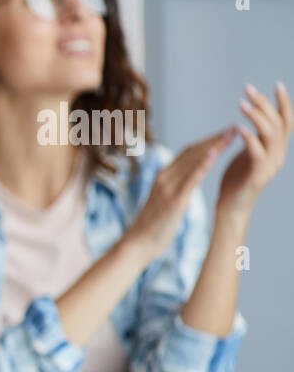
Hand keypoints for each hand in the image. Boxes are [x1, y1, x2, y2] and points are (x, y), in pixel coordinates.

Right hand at [125, 128, 229, 262]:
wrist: (138, 243)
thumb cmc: (152, 227)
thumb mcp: (164, 202)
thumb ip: (174, 189)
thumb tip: (185, 183)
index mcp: (163, 177)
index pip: (187, 153)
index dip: (207, 141)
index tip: (224, 134)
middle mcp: (164, 177)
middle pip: (192, 151)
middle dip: (214, 139)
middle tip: (233, 128)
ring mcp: (168, 187)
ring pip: (193, 160)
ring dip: (214, 145)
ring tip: (231, 135)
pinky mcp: (174, 199)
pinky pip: (190, 178)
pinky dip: (203, 164)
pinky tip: (214, 153)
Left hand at [218, 82, 290, 223]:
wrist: (231, 207)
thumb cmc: (236, 180)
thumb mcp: (249, 154)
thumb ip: (256, 139)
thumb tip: (256, 119)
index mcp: (277, 149)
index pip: (287, 121)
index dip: (284, 103)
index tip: (277, 84)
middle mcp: (279, 155)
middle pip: (278, 123)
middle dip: (264, 103)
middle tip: (247, 88)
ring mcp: (270, 165)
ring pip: (270, 134)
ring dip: (256, 116)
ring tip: (241, 103)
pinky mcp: (257, 175)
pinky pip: (256, 152)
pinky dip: (249, 138)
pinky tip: (238, 128)